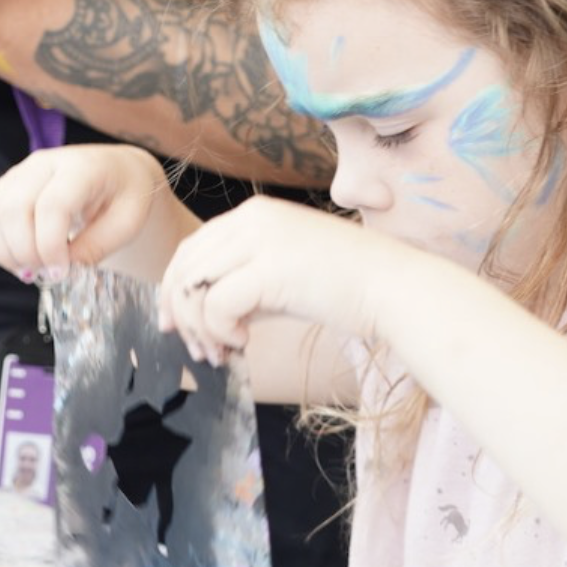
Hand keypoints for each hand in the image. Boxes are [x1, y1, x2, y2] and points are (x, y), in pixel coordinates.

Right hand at [0, 144, 194, 285]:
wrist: (115, 171)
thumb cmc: (125, 196)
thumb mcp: (128, 222)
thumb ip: (97, 246)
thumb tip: (63, 270)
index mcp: (81, 167)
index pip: (52, 206)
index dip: (50, 246)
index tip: (62, 273)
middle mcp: (43, 163)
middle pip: (13, 209)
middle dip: (25, 253)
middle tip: (46, 275)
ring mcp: (18, 172)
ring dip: (4, 251)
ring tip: (31, 269)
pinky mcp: (3, 185)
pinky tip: (17, 254)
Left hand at [158, 196, 388, 365]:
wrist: (393, 289)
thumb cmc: (344, 287)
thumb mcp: (281, 275)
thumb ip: (240, 281)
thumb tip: (194, 311)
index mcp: (254, 215)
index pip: (191, 248)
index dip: (174, 289)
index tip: (174, 326)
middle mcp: (252, 218)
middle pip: (185, 266)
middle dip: (181, 314)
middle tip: (198, 349)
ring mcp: (261, 240)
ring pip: (194, 285)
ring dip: (200, 328)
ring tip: (222, 352)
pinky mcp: (270, 269)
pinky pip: (216, 303)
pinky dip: (221, 330)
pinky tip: (245, 341)